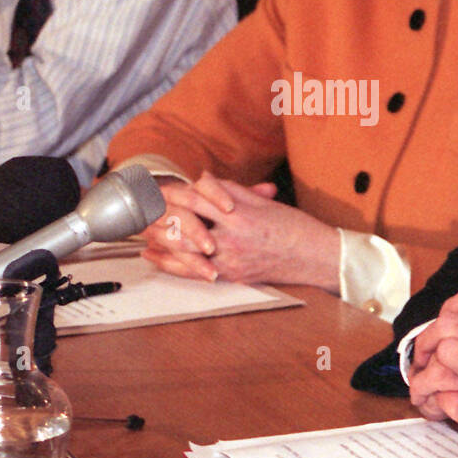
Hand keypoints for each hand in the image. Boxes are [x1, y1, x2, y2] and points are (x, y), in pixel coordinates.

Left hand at [140, 172, 339, 289]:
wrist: (316, 257)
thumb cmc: (295, 228)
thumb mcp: (263, 202)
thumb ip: (232, 190)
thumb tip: (205, 180)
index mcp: (240, 213)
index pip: (197, 199)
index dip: (175, 193)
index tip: (160, 189)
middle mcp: (232, 236)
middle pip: (184, 224)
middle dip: (161, 216)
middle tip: (142, 209)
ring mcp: (231, 259)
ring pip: (184, 250)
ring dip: (160, 239)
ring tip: (141, 231)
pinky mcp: (232, 276)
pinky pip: (194, 272)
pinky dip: (171, 264)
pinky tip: (155, 257)